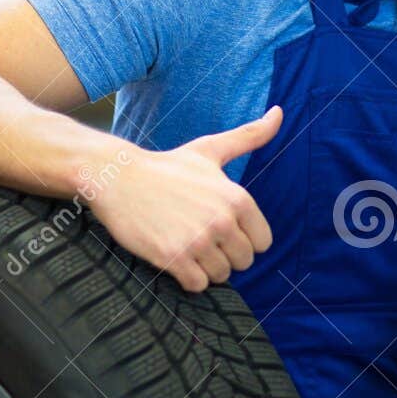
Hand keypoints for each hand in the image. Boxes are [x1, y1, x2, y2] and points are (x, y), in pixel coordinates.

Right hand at [84, 106, 281, 292]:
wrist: (117, 177)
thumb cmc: (167, 166)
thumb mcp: (211, 149)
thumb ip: (250, 136)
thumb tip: (280, 112)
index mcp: (237, 198)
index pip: (263, 242)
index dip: (243, 239)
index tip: (222, 228)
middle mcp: (222, 220)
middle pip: (243, 261)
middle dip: (225, 255)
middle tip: (200, 237)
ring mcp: (198, 240)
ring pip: (221, 275)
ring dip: (205, 267)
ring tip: (186, 244)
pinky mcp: (173, 258)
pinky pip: (198, 285)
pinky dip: (188, 278)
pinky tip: (175, 257)